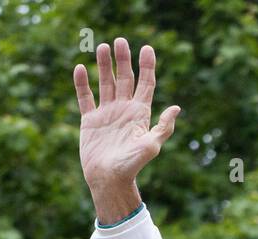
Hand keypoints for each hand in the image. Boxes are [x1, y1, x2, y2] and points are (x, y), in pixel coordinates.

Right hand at [73, 38, 179, 220]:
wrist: (109, 180)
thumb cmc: (132, 166)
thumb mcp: (151, 146)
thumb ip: (163, 127)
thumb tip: (176, 108)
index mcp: (140, 114)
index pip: (146, 84)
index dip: (147, 66)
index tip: (147, 48)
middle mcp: (124, 110)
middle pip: (125, 79)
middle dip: (124, 60)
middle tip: (120, 41)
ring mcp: (107, 114)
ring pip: (105, 83)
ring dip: (104, 65)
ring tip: (102, 46)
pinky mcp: (90, 120)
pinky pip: (85, 97)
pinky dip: (82, 83)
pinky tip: (80, 68)